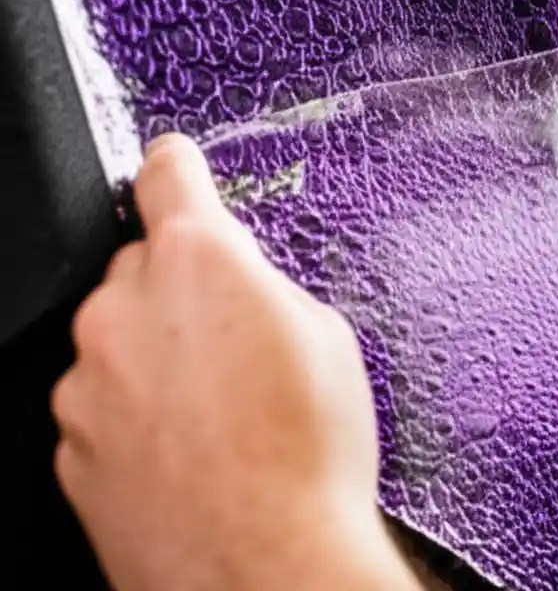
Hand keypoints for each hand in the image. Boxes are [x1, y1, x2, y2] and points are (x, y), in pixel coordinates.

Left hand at [52, 134, 417, 589]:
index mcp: (199, 262)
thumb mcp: (329, 342)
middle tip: (241, 350)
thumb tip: (250, 297)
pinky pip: (105, 407)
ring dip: (162, 363)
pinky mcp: (72, 444)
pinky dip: (141, 419)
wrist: (262, 566)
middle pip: (146, 271)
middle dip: (186, 295)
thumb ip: (271, 293)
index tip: (173, 163)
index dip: (176, 166)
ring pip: (122, 344)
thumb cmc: (306, 460)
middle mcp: (126, 310)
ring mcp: (88, 381)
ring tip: (227, 420)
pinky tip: (197, 455)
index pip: (168, 177)